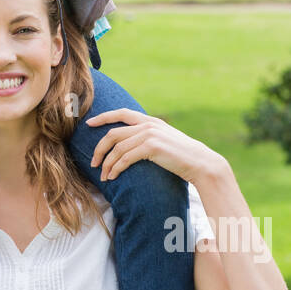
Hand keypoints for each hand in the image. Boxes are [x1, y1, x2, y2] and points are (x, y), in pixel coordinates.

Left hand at [85, 109, 229, 186]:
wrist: (201, 163)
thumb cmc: (182, 156)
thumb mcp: (164, 140)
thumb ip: (148, 137)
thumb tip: (131, 144)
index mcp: (150, 121)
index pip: (121, 113)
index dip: (103, 117)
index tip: (89, 123)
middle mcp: (148, 125)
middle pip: (113, 133)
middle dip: (99, 149)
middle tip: (93, 163)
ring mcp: (150, 135)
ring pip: (117, 148)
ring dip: (107, 163)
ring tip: (104, 176)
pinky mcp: (151, 147)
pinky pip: (125, 158)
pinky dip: (116, 168)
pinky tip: (113, 176)